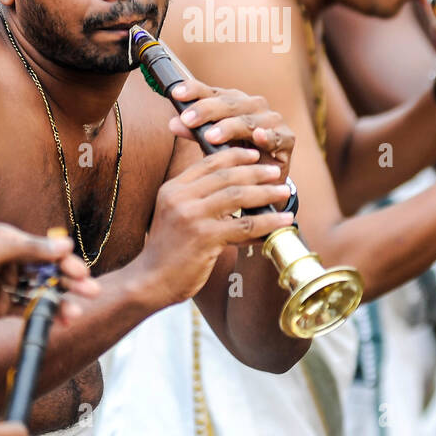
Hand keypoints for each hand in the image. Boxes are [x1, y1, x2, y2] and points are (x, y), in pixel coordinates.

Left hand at [0, 222, 98, 345]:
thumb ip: (28, 249)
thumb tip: (64, 245)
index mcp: (4, 239)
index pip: (42, 247)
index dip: (63, 260)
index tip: (79, 272)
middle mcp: (7, 260)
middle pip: (46, 269)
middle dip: (69, 280)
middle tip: (90, 291)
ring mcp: (5, 284)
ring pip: (41, 290)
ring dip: (60, 301)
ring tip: (77, 313)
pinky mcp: (1, 307)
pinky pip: (30, 309)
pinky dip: (46, 315)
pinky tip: (61, 322)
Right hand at [138, 147, 294, 306]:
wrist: (150, 281)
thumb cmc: (168, 252)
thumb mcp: (175, 216)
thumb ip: (197, 200)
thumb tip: (235, 190)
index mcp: (173, 189)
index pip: (208, 163)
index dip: (234, 156)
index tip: (254, 154)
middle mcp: (180, 197)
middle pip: (226, 176)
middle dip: (255, 171)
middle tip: (276, 171)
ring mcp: (192, 216)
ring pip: (237, 196)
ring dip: (265, 193)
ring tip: (284, 192)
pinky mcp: (204, 237)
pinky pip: (244, 225)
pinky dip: (267, 222)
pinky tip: (283, 222)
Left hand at [168, 78, 294, 179]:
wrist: (263, 179)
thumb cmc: (235, 155)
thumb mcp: (211, 143)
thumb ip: (194, 132)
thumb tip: (173, 123)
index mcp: (233, 101)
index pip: (212, 91)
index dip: (194, 90)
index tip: (176, 94)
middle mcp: (253, 105)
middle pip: (230, 103)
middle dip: (207, 110)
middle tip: (187, 119)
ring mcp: (272, 120)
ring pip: (249, 120)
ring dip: (230, 127)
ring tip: (211, 136)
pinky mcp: (287, 138)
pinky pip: (276, 137)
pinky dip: (267, 136)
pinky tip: (258, 137)